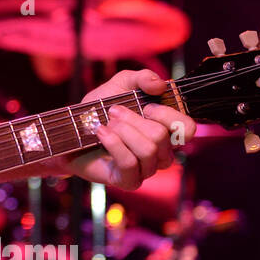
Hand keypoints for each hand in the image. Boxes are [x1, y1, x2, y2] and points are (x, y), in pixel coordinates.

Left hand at [66, 70, 196, 190]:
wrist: (71, 132)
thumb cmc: (99, 110)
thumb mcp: (120, 85)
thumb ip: (142, 78)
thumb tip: (160, 85)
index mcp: (167, 131)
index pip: (188, 128)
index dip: (167, 114)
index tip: (144, 106)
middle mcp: (162, 152)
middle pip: (161, 137)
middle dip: (133, 119)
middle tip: (113, 111)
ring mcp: (146, 169)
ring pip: (148, 150)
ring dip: (123, 130)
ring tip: (106, 123)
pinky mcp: (129, 181)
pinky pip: (130, 163)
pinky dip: (113, 143)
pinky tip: (101, 133)